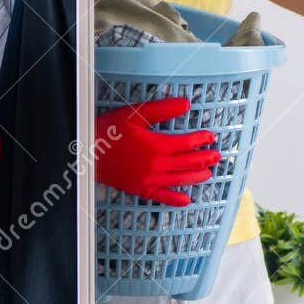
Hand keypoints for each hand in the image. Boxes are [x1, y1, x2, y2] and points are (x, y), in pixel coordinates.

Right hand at [95, 96, 219, 206]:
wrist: (87, 153)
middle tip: (216, 155)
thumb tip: (185, 104)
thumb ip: (162, 109)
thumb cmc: (109, 132)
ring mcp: (149, 180)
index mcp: (156, 145)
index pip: (187, 143)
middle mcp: (156, 165)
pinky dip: (176, 200)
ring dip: (197, 176)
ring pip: (181, 180)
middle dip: (205, 158)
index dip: (201, 139)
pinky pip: (162, 197)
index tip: (210, 136)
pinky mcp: (141, 190)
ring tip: (208, 173)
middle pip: (188, 162)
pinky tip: (186, 200)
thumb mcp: (134, 114)